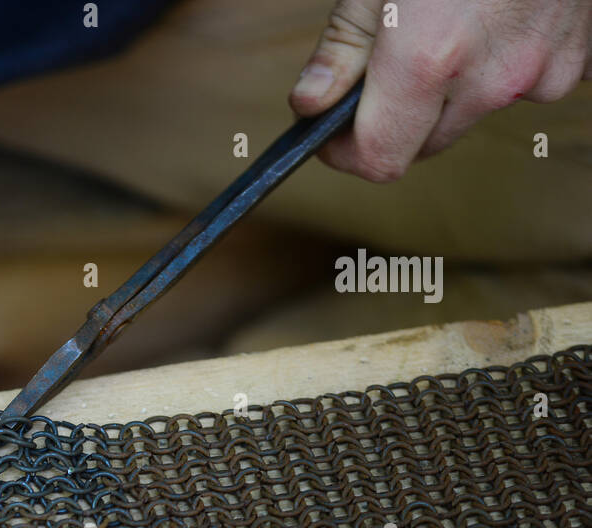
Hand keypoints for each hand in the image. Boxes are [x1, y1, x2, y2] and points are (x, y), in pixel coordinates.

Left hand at [289, 0, 591, 181]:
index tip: (333, 135)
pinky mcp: (577, 60)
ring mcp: (542, 71)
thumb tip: (310, 103)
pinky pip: (527, 86)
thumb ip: (343, 48)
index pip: (380, 160)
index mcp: (429, 59)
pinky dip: (505, 64)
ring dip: (455, 90)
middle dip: (398, 118)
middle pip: (425, 143)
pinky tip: (499, 20)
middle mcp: (491, 79)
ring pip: (475, 114)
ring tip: (455, 23)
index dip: (348, 153)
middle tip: (391, 62)